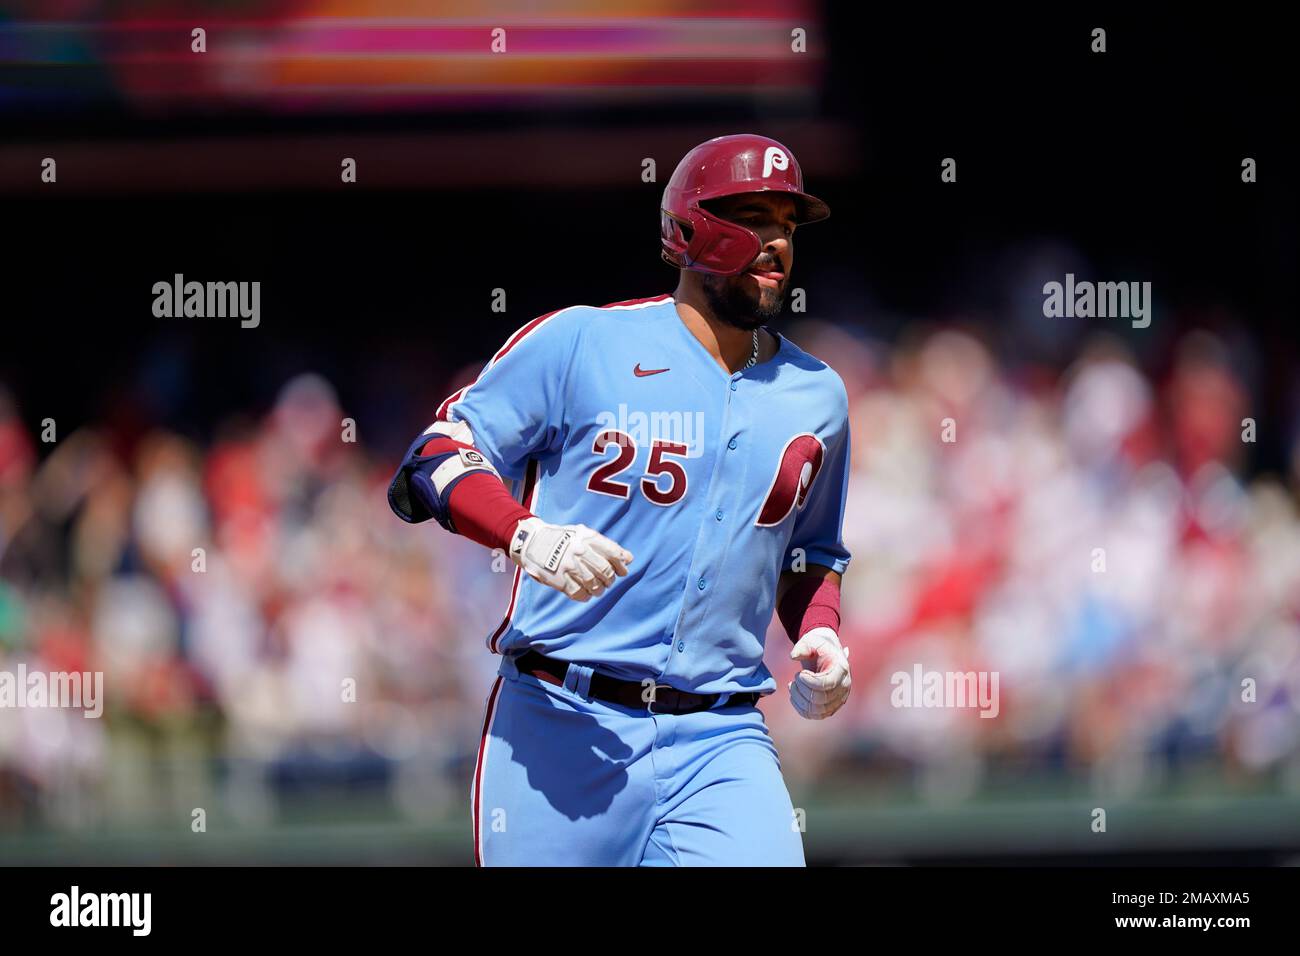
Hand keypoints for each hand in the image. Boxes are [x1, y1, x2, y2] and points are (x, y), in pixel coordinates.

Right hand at [508, 517, 632, 601]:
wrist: (532, 541)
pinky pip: (578, 594)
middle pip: (605, 572)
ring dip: (599, 589)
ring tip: (597, 588)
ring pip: (594, 585)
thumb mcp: (584, 535)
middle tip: (607, 581)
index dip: (621, 565)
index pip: (613, 553)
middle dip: (610, 579)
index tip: (623, 572)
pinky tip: (585, 594)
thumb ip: (606, 546)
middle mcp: (579, 551)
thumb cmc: (564, 539)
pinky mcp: (558, 580)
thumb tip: (629, 559)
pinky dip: (585, 597)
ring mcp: (568, 566)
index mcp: (587, 538)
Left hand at [788, 626, 850, 718]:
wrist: (826, 653)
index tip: (800, 673)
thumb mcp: (811, 640)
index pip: (826, 684)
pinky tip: (795, 693)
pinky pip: (814, 715)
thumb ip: (802, 646)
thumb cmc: (818, 646)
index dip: (809, 682)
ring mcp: (838, 699)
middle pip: (820, 699)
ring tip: (793, 684)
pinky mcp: (830, 707)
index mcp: (841, 669)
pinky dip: (800, 707)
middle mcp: (844, 687)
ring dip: (799, 699)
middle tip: (796, 676)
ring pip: (817, 710)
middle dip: (802, 689)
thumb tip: (793, 656)